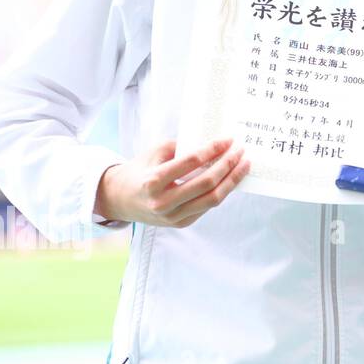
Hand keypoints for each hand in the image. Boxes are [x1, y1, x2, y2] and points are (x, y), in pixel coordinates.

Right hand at [94, 137, 249, 227]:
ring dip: (232, 180)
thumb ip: (182, 146)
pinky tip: (232, 178)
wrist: (119, 200)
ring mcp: (172, 217)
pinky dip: (222, 191)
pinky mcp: (180, 223)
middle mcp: (162, 202)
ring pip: (212, 199)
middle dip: (228, 164)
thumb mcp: (155, 153)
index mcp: (153, 181)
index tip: (228, 139)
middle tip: (241, 150)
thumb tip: (214, 143)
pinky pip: (207, 207)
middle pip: (206, 183)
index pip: (190, 162)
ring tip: (244, 165)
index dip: (212, 150)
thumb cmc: (141, 170)